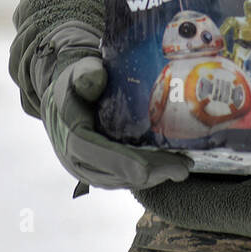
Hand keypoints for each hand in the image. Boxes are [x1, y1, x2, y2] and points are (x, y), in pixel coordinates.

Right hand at [41, 56, 191, 190]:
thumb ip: (86, 73)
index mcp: (69, 133)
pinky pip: (125, 178)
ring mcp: (88, 169)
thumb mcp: (79, 72)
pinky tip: (171, 167)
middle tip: (181, 168)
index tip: (146, 170)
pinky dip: (149, 175)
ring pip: (122, 179)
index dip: (120, 162)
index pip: (93, 152)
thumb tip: (96, 77)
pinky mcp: (100, 172)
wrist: (68, 97)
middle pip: (115, 172)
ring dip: (154, 176)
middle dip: (150, 172)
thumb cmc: (77, 83)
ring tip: (182, 167)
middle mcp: (76, 158)